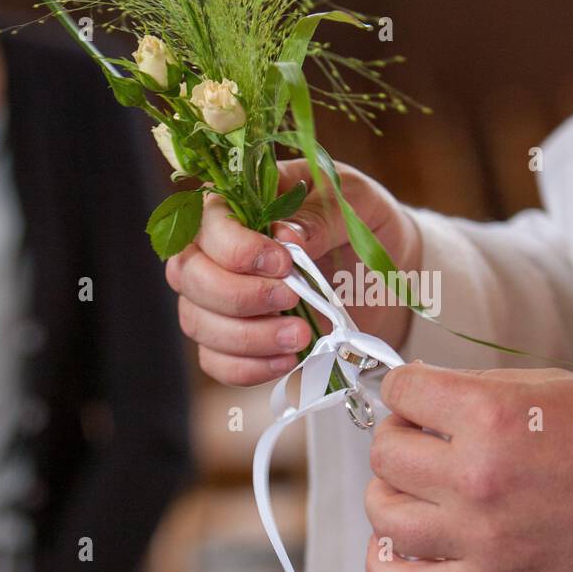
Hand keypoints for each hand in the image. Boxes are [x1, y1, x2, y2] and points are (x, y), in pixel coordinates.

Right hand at [166, 160, 420, 385]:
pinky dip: (247, 368)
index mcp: (238, 205)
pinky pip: (215, 361)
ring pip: (197, 322)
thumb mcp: (354, 203)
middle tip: (290, 299)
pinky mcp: (233, 340)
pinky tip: (287, 360)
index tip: (282, 263)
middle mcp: (214, 251)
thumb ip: (322, 215)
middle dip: (238, 296)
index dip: (236, 249)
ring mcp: (218, 300)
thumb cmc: (362, 224)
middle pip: (188, 276)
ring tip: (300, 336)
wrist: (384, 275)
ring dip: (247, 337)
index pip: (207, 224)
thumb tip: (287, 235)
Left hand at [364, 364, 572, 571]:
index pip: (401, 392)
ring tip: (417, 489)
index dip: (404, 391)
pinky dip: (385, 562)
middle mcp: (477, 475)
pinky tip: (400, 542)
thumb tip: (422, 392)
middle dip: (399, 437)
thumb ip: (479, 388)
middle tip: (425, 442)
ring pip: (383, 512)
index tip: (415, 399)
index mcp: (493, 416)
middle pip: (385, 452)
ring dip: (390, 493)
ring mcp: (478, 535)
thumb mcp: (551, 387)